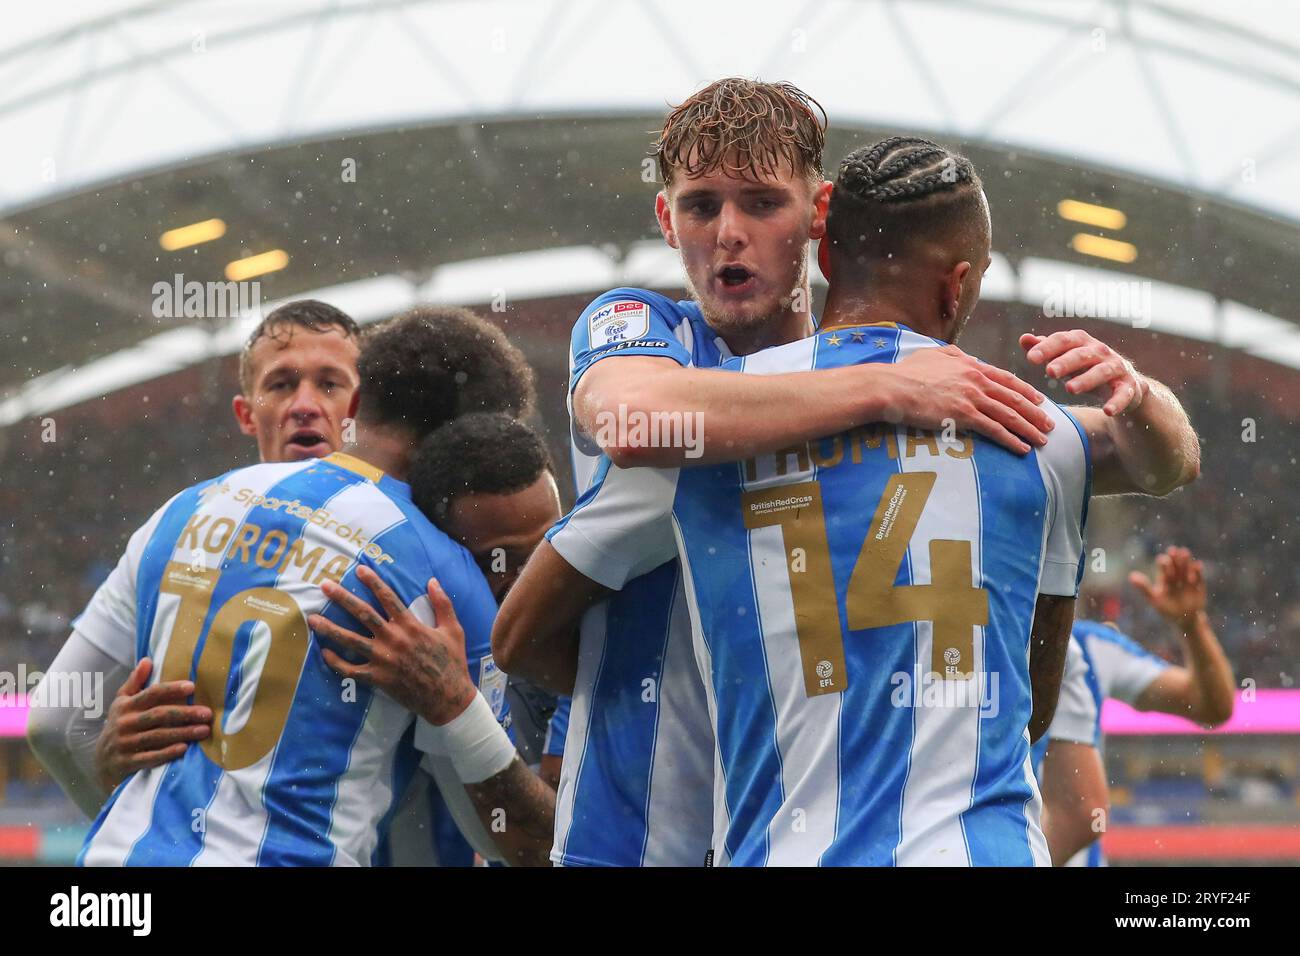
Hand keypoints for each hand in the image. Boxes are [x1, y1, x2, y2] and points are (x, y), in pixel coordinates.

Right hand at [95, 658, 211, 792]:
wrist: (101, 761)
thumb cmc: (119, 725)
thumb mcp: (121, 702)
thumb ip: (135, 682)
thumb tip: (147, 660)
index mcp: (126, 706)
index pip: (151, 694)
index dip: (171, 689)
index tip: (192, 687)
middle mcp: (125, 723)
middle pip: (159, 715)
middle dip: (185, 713)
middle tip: (207, 713)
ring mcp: (125, 743)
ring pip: (158, 736)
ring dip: (183, 733)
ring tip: (204, 730)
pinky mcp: (128, 762)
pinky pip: (150, 757)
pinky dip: (167, 753)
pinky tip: (184, 749)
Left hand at [309, 565, 477, 725]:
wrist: (448, 697)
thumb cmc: (452, 662)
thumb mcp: (453, 629)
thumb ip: (443, 604)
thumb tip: (432, 581)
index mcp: (411, 626)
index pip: (388, 597)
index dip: (373, 582)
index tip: (359, 569)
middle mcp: (393, 639)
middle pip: (363, 614)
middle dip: (342, 598)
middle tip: (324, 586)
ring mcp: (383, 660)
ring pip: (350, 641)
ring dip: (330, 629)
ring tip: (312, 619)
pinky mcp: (378, 678)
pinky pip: (351, 670)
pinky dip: (336, 663)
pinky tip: (324, 653)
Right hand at [887, 344, 1052, 454]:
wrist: (892, 387)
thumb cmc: (906, 372)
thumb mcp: (932, 354)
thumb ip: (952, 354)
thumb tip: (963, 356)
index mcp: (971, 365)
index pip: (1006, 379)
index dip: (1026, 390)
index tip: (1039, 400)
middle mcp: (976, 380)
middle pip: (1014, 398)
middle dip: (1035, 413)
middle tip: (1050, 424)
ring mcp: (971, 398)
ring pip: (1009, 415)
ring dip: (1029, 429)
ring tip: (1042, 440)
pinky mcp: (963, 415)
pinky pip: (994, 429)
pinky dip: (1011, 440)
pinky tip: (1022, 448)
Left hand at [1020, 330, 1147, 415]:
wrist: (1124, 384)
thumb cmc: (1087, 368)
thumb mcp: (1065, 358)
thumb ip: (1045, 349)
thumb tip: (1024, 339)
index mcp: (1082, 343)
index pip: (1063, 340)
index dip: (1047, 347)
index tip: (1030, 358)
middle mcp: (1100, 352)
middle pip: (1081, 354)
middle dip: (1065, 362)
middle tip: (1049, 371)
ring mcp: (1116, 368)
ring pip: (1102, 372)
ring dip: (1087, 379)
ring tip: (1070, 389)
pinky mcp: (1129, 386)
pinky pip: (1124, 394)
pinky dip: (1117, 402)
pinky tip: (1107, 411)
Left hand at [1129, 546, 1206, 627]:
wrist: (1184, 620)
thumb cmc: (1166, 609)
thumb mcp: (1154, 599)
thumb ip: (1144, 588)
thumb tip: (1131, 576)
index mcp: (1165, 579)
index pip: (1164, 568)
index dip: (1163, 563)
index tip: (1162, 559)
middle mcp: (1176, 577)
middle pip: (1175, 566)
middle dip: (1174, 559)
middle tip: (1173, 550)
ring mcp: (1188, 581)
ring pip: (1186, 569)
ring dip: (1186, 561)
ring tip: (1184, 551)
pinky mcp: (1199, 586)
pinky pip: (1199, 578)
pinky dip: (1198, 572)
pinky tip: (1197, 565)